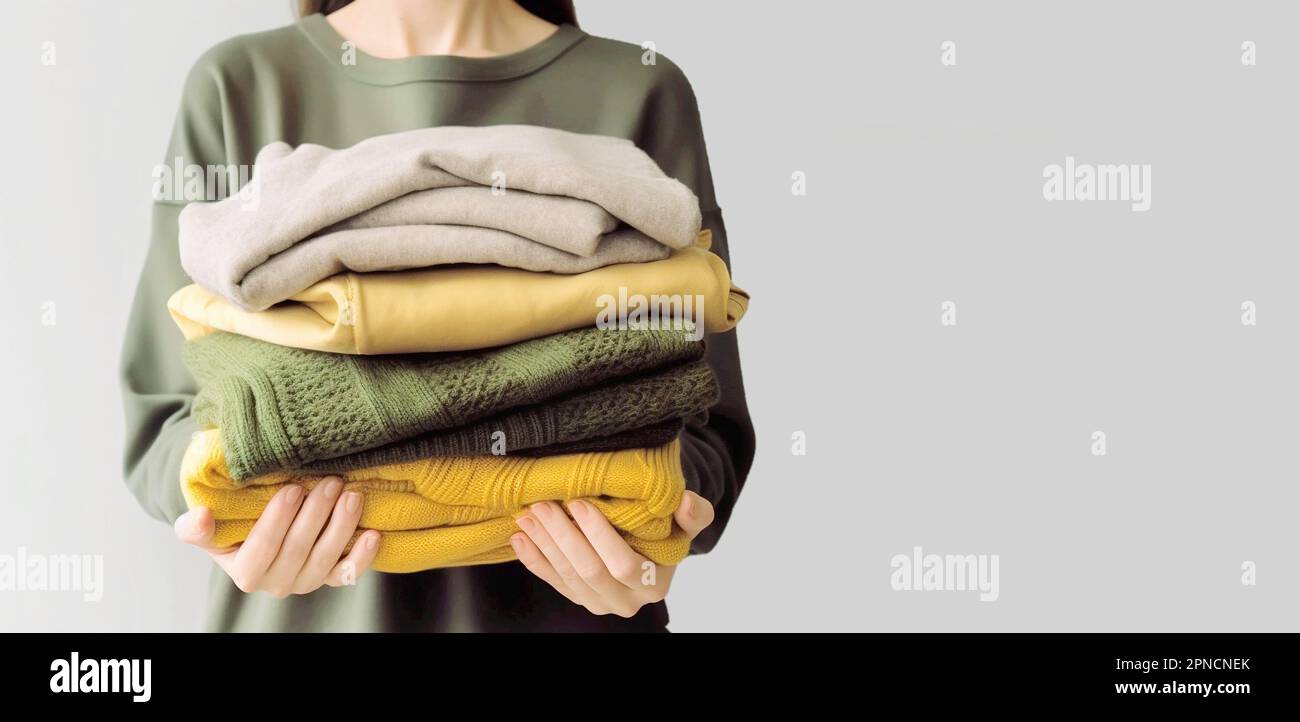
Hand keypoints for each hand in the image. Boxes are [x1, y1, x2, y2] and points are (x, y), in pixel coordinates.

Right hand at [173, 479, 379, 596]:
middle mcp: (276, 584)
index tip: (293, 489)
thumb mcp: (206, 527)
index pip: (263, 547)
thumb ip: (195, 527)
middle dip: (316, 515)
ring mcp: (305, 581)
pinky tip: (374, 533)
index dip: (279, 520)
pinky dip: (363, 556)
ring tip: (352, 495)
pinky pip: (349, 573)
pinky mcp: (330, 577)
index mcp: (245, 573)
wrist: (252, 534)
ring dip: (342, 527)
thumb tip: (201, 517)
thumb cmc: (229, 526)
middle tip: (330, 482)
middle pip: (299, 549)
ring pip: (326, 559)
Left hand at [510, 491, 713, 617]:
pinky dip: (534, 561)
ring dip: (544, 545)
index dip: (599, 535)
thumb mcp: (687, 520)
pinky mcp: (579, 599)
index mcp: (654, 584)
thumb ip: (694, 514)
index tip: (579, 502)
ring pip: (567, 576)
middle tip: (543, 505)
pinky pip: (553, 582)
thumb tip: (686, 503)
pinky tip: (520, 539)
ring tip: (528, 515)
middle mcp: (627, 601)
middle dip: (562, 537)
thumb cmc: (668, 529)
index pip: (623, 565)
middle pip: (589, 571)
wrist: (651, 547)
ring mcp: (600, 603)